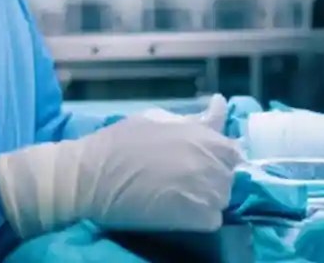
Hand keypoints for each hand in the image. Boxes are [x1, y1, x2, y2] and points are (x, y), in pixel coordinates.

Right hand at [0, 94, 241, 237]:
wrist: (89, 175)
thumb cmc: (120, 142)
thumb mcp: (160, 118)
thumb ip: (195, 118)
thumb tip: (221, 104)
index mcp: (205, 137)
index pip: (233, 152)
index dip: (219, 158)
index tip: (201, 162)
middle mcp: (210, 163)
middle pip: (229, 176)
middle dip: (213, 177)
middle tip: (185, 179)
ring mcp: (204, 192)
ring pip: (221, 198)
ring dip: (206, 198)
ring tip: (179, 195)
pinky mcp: (193, 218)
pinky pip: (211, 220)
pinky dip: (199, 218)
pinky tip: (177, 211)